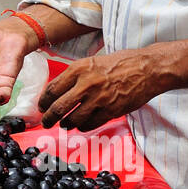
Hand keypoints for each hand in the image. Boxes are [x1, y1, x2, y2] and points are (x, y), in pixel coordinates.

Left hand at [38, 48, 168, 130]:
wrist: (146, 69)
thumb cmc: (120, 63)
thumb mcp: (92, 62)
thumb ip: (75, 76)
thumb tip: (58, 90)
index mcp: (78, 69)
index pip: (52, 89)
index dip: (44, 102)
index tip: (41, 107)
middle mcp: (85, 85)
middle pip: (58, 108)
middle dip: (48, 118)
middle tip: (46, 122)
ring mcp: (98, 100)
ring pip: (73, 119)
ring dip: (66, 124)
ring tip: (64, 124)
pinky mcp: (110, 111)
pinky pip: (90, 124)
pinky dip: (82, 126)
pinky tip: (81, 124)